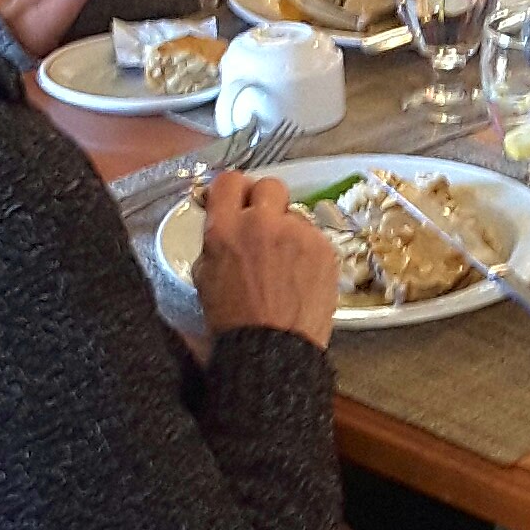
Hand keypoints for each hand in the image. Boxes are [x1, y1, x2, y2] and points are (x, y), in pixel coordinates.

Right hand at [193, 172, 339, 348]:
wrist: (273, 348)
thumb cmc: (232, 319)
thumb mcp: (204, 275)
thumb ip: (215, 239)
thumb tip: (220, 218)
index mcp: (226, 229)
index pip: (230, 181)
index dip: (233, 191)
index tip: (235, 202)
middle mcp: (263, 223)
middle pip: (269, 185)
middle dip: (264, 202)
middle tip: (263, 225)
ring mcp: (298, 233)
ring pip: (294, 214)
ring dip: (287, 230)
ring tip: (283, 263)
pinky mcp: (325, 247)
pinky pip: (313, 237)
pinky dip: (306, 250)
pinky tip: (299, 275)